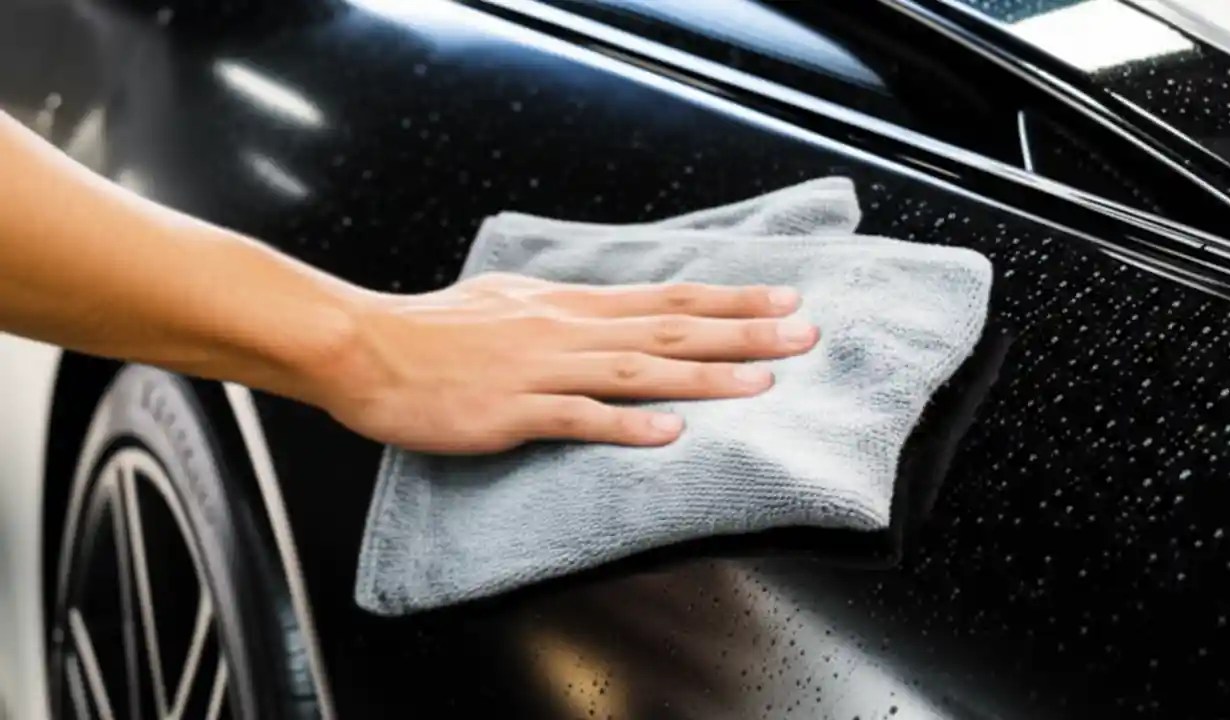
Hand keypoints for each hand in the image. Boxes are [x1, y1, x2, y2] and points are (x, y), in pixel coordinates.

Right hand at [306, 272, 818, 453]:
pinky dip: (626, 425)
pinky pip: (577, 418)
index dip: (728, 302)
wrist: (365, 349)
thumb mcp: (508, 302)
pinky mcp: (511, 410)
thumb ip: (562, 313)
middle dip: (742, 333)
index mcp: (567, 305)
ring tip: (764, 383)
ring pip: (637, 371)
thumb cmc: (432, 331)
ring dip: (704, 378)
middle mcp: (566, 329)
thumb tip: (606, 317)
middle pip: (669, 330)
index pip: (665, 299)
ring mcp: (540, 370)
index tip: (782, 300)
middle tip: (805, 333)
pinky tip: (671, 433)